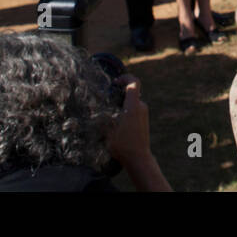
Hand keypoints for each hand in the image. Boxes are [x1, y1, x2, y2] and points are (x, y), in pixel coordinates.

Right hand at [107, 75, 170, 191]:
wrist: (138, 158)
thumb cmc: (123, 145)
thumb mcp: (107, 130)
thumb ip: (101, 117)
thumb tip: (92, 108)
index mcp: (133, 106)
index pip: (134, 83)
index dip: (125, 78)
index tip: (115, 82)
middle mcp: (141, 107)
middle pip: (131, 93)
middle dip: (119, 95)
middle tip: (107, 101)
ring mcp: (144, 114)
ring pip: (132, 103)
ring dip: (122, 105)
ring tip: (109, 116)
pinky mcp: (144, 121)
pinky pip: (135, 111)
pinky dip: (126, 112)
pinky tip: (116, 124)